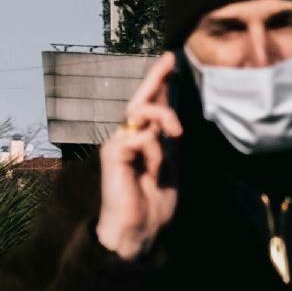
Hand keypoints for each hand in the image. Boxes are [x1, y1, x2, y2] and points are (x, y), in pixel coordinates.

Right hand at [95, 53, 182, 261]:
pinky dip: (155, 153)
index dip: (162, 84)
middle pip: (142, 99)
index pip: (153, 106)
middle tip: (170, 59)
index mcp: (145, 139)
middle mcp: (130, 135)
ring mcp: (120, 141)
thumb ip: (168, 143)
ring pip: (142, 111)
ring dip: (164, 117)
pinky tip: (154, 171)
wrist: (139, 231)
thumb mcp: (170, 168)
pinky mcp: (114, 151)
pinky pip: (141, 138)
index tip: (171, 61)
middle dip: (156, 77)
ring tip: (177, 133)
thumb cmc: (154, 203)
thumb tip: (171, 118)